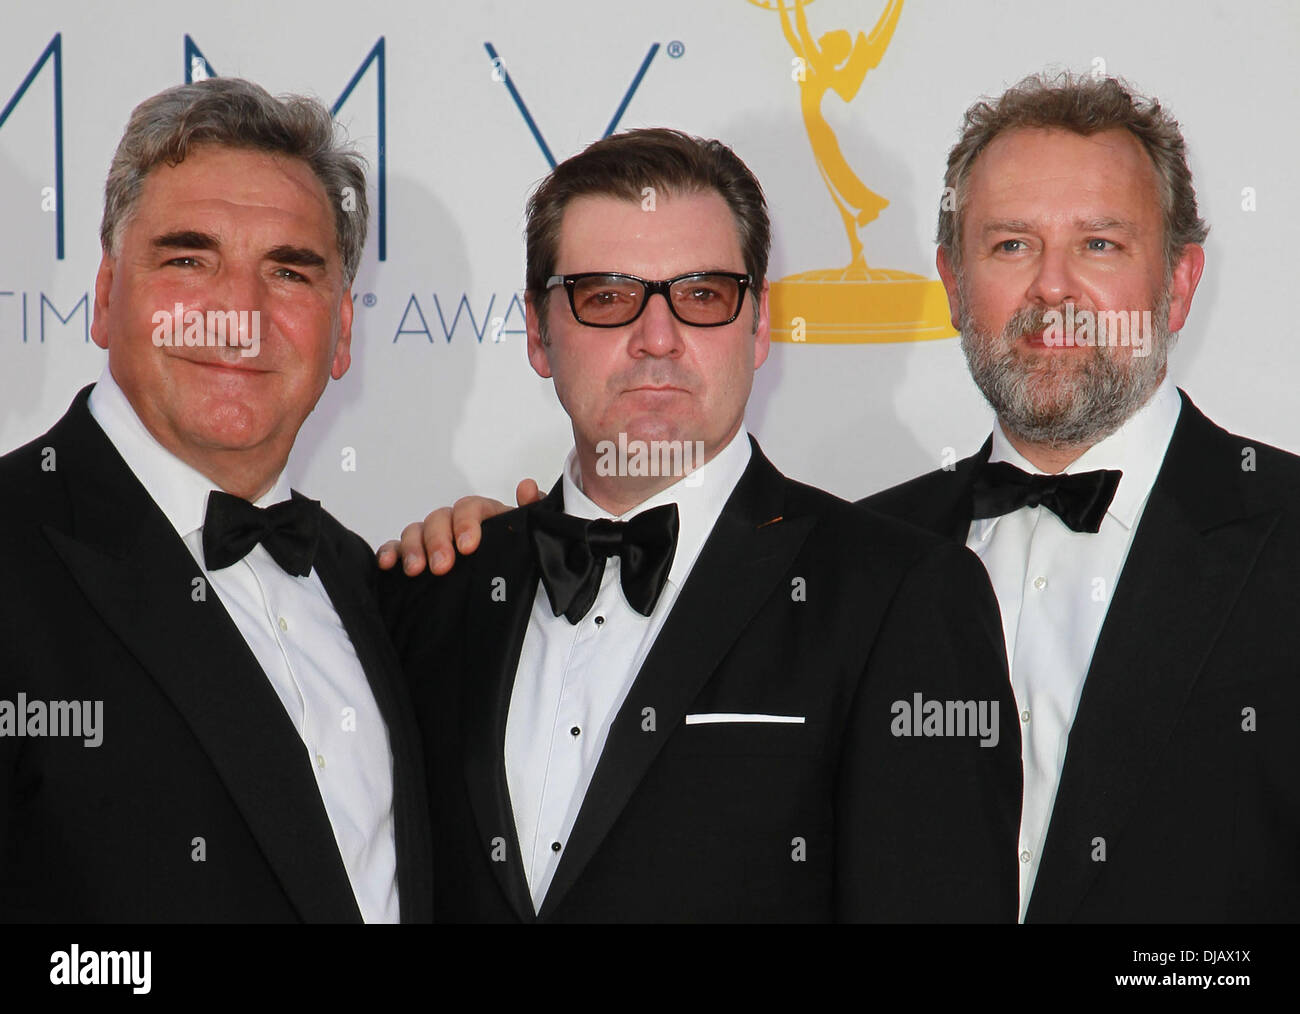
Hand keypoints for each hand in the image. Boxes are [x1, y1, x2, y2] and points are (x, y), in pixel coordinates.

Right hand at [376, 478, 542, 574]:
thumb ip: (531, 511)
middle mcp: (455, 524)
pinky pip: (397, 547)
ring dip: (413, 548)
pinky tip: (387, 564)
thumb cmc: (515, 555)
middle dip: (438, 541)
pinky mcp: (417, 556)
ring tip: (416, 570)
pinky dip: (390, 552)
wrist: (504, 590)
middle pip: (439, 518)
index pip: (470, 508)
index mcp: (483, 517)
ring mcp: (434, 539)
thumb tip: (527, 487)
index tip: (468, 547)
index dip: (466, 523)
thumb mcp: (529, 536)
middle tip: (442, 566)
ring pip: (416, 530)